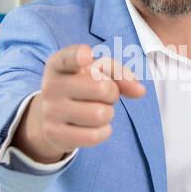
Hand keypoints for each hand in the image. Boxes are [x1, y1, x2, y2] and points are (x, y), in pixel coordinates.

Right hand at [14, 44, 146, 162]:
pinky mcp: (54, 134)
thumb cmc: (81, 87)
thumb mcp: (96, 72)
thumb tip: (140, 91)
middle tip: (102, 95)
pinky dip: (103, 132)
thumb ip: (120, 74)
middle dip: (112, 93)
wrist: (51, 116)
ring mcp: (50, 111)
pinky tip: (95, 126)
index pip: (68, 58)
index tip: (87, 55)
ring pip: (101, 114)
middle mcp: (51, 86)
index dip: (79, 56)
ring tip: (97, 110)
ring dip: (108, 114)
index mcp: (59, 64)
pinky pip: (94, 136)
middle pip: (102, 88)